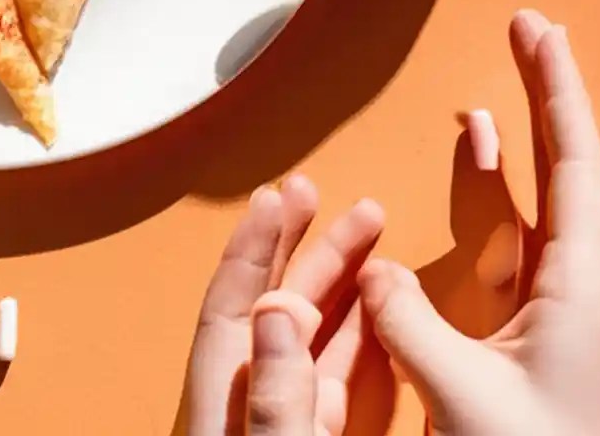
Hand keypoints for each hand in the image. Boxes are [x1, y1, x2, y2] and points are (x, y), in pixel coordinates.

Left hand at [181, 176, 385, 434]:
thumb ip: (274, 391)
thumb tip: (277, 307)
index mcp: (221, 398)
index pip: (230, 304)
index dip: (250, 247)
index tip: (272, 196)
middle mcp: (249, 395)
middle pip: (270, 303)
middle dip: (297, 243)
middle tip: (315, 189)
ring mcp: (281, 412)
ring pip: (310, 331)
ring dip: (338, 277)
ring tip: (368, 226)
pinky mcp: (311, 433)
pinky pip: (333, 369)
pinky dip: (356, 331)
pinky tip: (378, 303)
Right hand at [356, 10, 599, 434]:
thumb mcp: (467, 397)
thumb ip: (413, 324)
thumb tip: (376, 271)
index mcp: (581, 290)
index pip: (574, 167)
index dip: (555, 93)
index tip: (538, 32)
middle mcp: (577, 287)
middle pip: (563, 170)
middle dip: (544, 97)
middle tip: (527, 29)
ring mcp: (554, 310)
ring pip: (534, 208)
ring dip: (508, 154)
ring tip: (480, 105)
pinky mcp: (529, 335)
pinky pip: (506, 251)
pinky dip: (486, 208)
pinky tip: (470, 188)